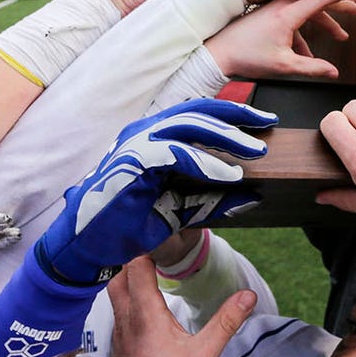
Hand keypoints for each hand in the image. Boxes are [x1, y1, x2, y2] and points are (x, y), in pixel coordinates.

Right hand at [36, 99, 274, 285]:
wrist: (88, 245)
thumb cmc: (130, 224)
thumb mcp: (181, 210)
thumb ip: (213, 201)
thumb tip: (253, 196)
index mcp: (156, 136)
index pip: (200, 114)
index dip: (233, 114)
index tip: (264, 122)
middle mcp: (146, 132)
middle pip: (199, 111)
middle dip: (237, 116)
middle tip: (267, 123)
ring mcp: (136, 143)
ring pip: (189, 126)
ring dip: (226, 137)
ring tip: (255, 150)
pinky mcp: (131, 160)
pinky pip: (175, 154)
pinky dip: (205, 162)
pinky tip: (228, 174)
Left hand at [108, 256, 254, 356]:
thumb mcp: (204, 354)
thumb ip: (226, 321)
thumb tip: (248, 296)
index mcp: (145, 314)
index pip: (136, 267)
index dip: (144, 248)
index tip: (158, 237)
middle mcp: (126, 319)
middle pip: (118, 277)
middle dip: (130, 260)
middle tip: (150, 251)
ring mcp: (118, 334)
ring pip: (115, 296)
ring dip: (126, 280)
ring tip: (145, 272)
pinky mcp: (118, 347)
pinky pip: (117, 314)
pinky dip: (126, 300)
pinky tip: (141, 306)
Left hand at [204, 0, 355, 80]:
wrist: (217, 52)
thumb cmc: (246, 57)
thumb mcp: (284, 66)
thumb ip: (312, 68)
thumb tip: (333, 73)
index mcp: (288, 11)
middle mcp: (284, 3)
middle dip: (341, 6)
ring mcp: (276, 6)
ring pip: (308, 9)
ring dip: (325, 21)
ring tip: (341, 36)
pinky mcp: (270, 13)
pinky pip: (296, 15)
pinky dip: (306, 30)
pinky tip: (309, 53)